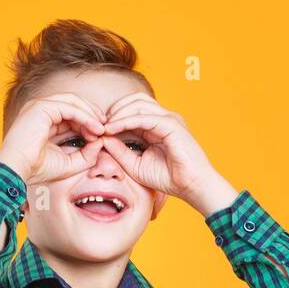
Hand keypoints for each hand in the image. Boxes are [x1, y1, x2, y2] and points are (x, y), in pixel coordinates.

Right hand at [0, 92, 108, 185]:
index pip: (72, 114)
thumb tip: (101, 143)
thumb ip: (86, 154)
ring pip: (74, 102)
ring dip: (91, 115)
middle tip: (107, 128)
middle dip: (93, 115)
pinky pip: (70, 107)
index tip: (102, 136)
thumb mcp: (69, 163)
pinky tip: (95, 128)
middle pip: (75, 104)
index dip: (89, 123)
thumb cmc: (37, 169)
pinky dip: (85, 116)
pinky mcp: (42, 107)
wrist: (17, 170)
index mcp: (45, 120)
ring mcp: (40, 106)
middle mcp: (42, 109)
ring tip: (102, 128)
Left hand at [95, 93, 237, 216]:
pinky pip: (144, 116)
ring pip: (138, 103)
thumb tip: (103, 139)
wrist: (191, 186)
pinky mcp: (172, 124)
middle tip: (98, 124)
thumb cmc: (169, 178)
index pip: (132, 109)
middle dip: (114, 109)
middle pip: (134, 100)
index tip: (96, 129)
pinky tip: (113, 129)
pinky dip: (126, 120)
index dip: (113, 116)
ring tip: (104, 126)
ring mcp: (169, 119)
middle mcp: (164, 117)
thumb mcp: (136, 165)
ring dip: (118, 113)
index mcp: (157, 125)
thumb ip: (120, 151)